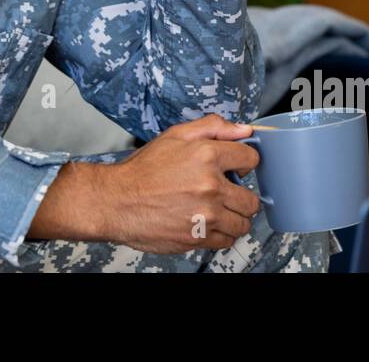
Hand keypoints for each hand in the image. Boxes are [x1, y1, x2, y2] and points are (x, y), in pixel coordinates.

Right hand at [91, 114, 261, 253]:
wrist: (116, 201)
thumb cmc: (142, 170)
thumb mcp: (175, 135)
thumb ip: (213, 127)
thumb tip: (244, 129)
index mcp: (207, 156)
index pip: (251, 159)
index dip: (244, 162)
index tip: (236, 168)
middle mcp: (210, 186)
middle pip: (252, 199)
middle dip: (241, 195)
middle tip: (225, 192)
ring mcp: (206, 215)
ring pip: (242, 224)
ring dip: (233, 218)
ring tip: (216, 210)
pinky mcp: (198, 238)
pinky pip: (227, 241)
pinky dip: (220, 234)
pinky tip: (206, 223)